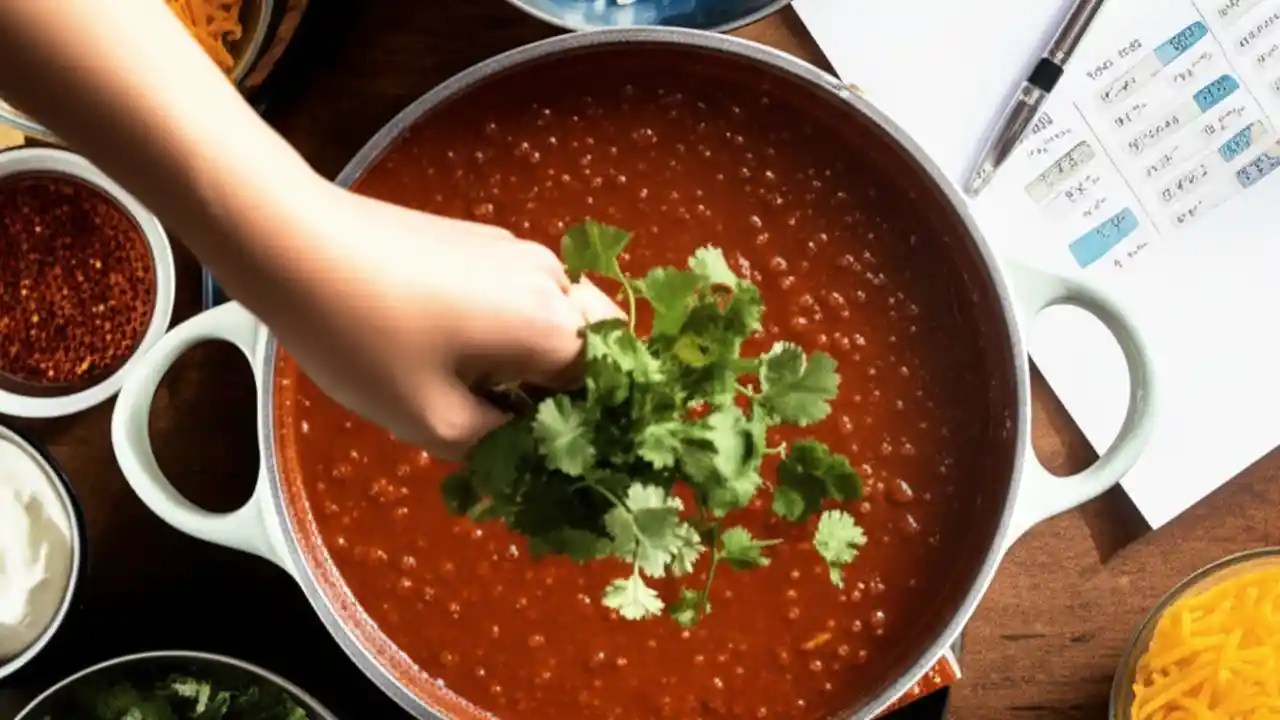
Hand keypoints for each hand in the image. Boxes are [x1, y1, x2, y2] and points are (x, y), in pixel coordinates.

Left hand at [256, 181, 622, 458]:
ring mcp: (519, 253)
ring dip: (541, 362)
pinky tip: (461, 355)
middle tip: (524, 431)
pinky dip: (514, 333)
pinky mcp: (484, 241)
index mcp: (554, 326)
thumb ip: (497, 448)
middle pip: (596, 348)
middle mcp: (553, 282)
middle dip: (573, 393)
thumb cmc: (364, 338)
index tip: (550, 462)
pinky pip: (524, 298)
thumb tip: (531, 456)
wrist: (297, 242)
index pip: (607, 392)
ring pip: (559, 321)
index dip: (587, 433)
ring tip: (490, 398)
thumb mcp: (432, 420)